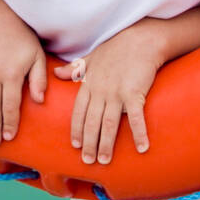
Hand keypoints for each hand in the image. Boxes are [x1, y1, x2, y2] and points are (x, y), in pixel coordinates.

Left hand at [53, 22, 160, 164]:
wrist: (142, 38)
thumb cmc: (118, 47)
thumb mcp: (92, 57)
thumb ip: (75, 69)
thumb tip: (57, 74)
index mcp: (89, 83)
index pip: (78, 111)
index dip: (77, 129)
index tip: (76, 145)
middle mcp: (100, 90)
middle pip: (91, 122)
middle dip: (89, 143)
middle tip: (88, 162)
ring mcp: (116, 92)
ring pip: (108, 123)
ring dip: (106, 143)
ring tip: (104, 160)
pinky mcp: (134, 92)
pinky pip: (136, 117)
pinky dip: (138, 133)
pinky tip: (142, 148)